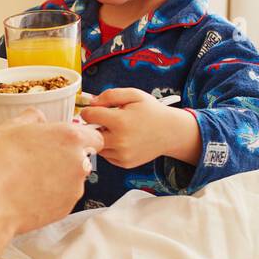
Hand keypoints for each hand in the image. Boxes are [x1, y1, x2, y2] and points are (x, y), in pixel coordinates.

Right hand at [0, 109, 104, 236]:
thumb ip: (31, 118)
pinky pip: (63, 196)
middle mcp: (78, 162)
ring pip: (73, 178)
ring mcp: (74, 188)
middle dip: (67, 156)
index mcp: (69, 137)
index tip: (64, 141)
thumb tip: (38, 119)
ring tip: (30, 177)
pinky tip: (29, 191)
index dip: (80, 138)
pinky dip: (52, 194)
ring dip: (59, 176)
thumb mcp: (9, 127)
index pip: (94, 136)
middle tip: (40, 158)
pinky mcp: (65, 209)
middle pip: (83, 157)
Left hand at [79, 87, 195, 168]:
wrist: (170, 132)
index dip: (89, 110)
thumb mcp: (133, 95)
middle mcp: (120, 141)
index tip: (95, 109)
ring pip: (97, 146)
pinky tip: (121, 139)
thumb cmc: (152, 112)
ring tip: (116, 130)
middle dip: (92, 126)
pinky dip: (109, 147)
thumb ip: (110, 95)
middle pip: (89, 134)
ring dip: (101, 137)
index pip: (88, 115)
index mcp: (120, 122)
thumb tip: (91, 102)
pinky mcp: (124, 163)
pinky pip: (106, 155)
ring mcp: (122, 154)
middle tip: (104, 121)